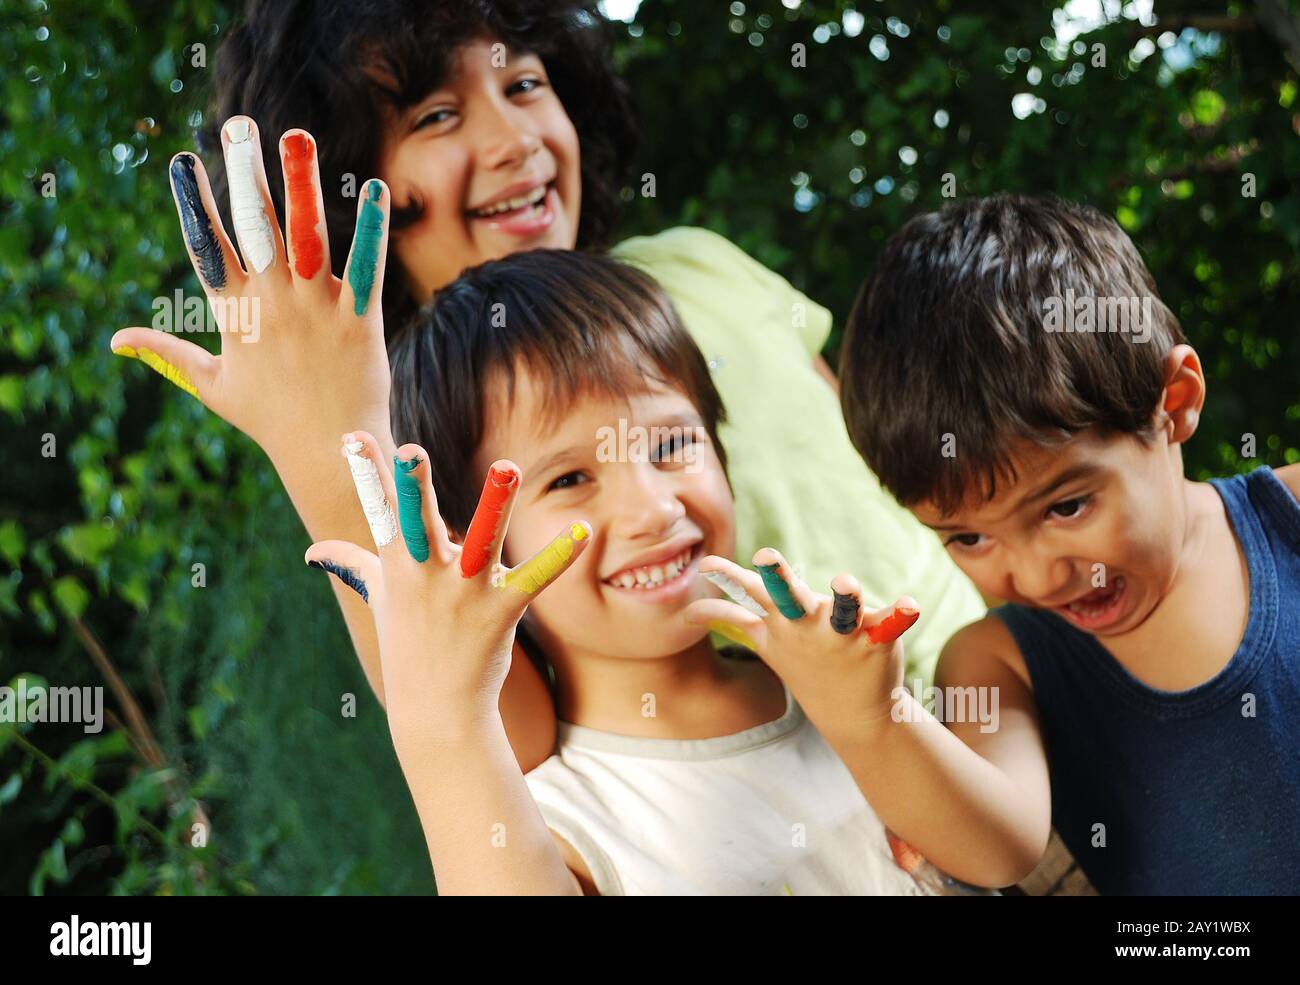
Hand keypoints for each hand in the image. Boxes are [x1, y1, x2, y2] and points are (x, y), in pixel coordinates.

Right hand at [110, 118, 392, 467]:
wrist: (329, 453)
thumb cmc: (270, 420)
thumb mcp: (213, 384)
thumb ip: (168, 353)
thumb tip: (117, 340)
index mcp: (236, 315)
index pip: (208, 248)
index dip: (192, 204)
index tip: (180, 160)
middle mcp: (273, 305)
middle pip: (255, 229)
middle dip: (245, 175)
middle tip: (237, 126)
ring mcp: (317, 311)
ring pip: (308, 237)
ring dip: (301, 184)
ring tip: (296, 136)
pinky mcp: (359, 321)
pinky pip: (366, 268)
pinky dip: (372, 230)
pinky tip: (379, 190)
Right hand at [304, 430, 590, 756]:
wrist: (437, 712)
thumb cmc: (408, 646)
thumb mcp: (379, 601)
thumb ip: (354, 566)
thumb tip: (314, 551)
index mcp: (399, 565)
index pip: (379, 511)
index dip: (367, 472)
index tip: (351, 435)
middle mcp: (428, 575)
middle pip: (417, 523)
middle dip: (413, 487)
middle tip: (412, 449)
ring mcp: (464, 593)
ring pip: (480, 541)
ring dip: (493, 505)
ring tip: (507, 467)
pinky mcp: (501, 611)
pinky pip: (533, 579)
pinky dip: (559, 557)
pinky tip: (583, 531)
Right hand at [684, 547, 918, 740]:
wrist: (853, 713)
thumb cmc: (804, 663)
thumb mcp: (765, 641)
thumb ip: (729, 620)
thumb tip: (686, 612)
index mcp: (780, 620)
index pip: (750, 594)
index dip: (728, 577)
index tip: (707, 563)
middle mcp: (806, 626)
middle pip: (788, 598)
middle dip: (777, 579)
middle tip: (765, 557)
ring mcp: (840, 635)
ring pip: (842, 611)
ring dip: (844, 597)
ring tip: (844, 582)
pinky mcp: (876, 641)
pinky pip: (889, 624)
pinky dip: (899, 615)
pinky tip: (910, 604)